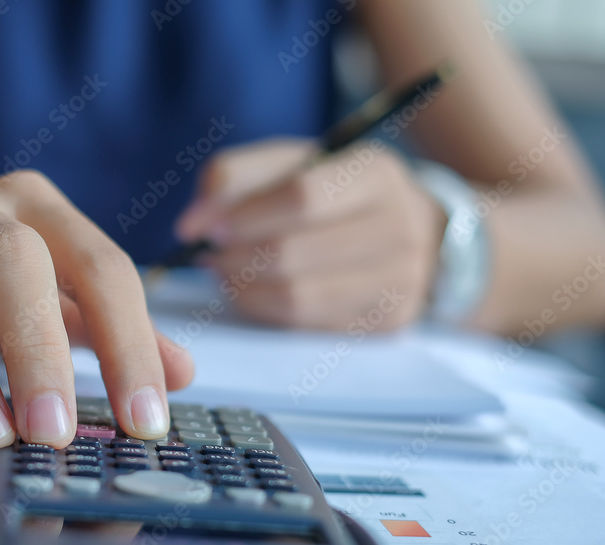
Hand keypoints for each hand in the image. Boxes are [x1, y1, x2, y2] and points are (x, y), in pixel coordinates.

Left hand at [175, 139, 445, 329]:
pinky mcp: (387, 320)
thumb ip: (235, 176)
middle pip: (292, 253)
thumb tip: (192, 223)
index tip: (203, 227)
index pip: (301, 198)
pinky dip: (264, 306)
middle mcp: (400, 227)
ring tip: (226, 269)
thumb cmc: (335, 191)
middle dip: (234, 255)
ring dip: (243, 286)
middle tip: (209, 251)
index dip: (242, 216)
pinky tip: (251, 288)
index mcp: (375, 174)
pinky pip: (305, 322)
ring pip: (295, 296)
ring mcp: (400, 280)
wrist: (412, 229)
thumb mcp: (291, 162)